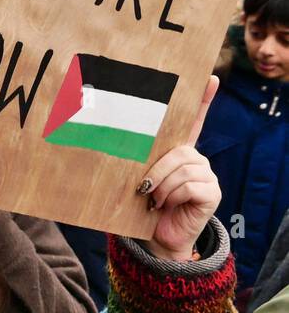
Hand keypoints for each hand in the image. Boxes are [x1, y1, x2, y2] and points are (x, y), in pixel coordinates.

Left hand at [141, 75, 219, 261]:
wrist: (156, 235)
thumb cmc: (142, 204)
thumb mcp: (135, 176)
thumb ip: (132, 158)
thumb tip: (101, 136)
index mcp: (177, 150)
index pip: (193, 120)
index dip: (203, 99)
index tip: (211, 78)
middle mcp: (195, 158)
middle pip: (178, 150)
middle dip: (156, 170)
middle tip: (142, 188)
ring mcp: (206, 174)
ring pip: (181, 167)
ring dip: (160, 186)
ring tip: (153, 199)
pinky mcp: (212, 191)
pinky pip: (188, 185)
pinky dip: (171, 196)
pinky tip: (167, 205)